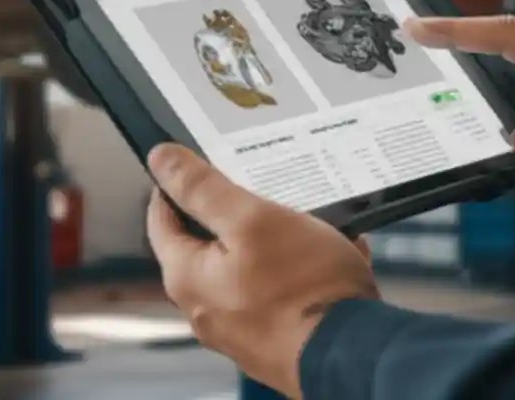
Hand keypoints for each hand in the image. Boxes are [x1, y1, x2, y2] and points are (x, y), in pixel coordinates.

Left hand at [145, 144, 376, 398]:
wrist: (353, 354)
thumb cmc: (304, 289)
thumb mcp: (252, 219)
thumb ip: (202, 189)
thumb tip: (161, 159)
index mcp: (187, 277)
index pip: (161, 218)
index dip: (175, 185)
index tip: (196, 163)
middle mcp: (205, 308)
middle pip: (206, 244)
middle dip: (235, 211)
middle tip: (261, 187)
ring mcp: (239, 327)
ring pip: (248, 265)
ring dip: (275, 238)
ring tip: (307, 219)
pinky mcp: (273, 336)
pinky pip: (278, 289)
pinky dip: (299, 267)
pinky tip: (331, 251)